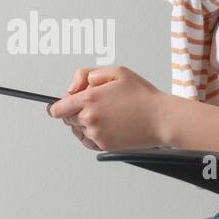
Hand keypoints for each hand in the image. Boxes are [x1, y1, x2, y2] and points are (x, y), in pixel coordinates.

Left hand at [45, 65, 168, 151]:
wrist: (161, 119)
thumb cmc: (142, 95)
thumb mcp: (116, 71)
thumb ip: (87, 74)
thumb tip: (72, 87)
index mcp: (89, 99)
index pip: (57, 108)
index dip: (56, 106)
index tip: (58, 106)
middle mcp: (89, 118)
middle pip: (67, 119)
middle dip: (74, 112)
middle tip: (95, 105)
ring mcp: (96, 134)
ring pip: (77, 131)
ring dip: (84, 124)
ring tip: (104, 115)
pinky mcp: (104, 146)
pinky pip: (88, 142)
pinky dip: (92, 135)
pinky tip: (106, 126)